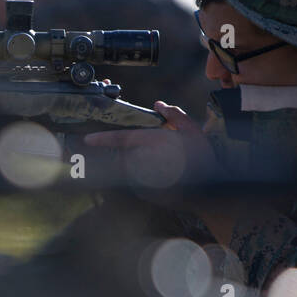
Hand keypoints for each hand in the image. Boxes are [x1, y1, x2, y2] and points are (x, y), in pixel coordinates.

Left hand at [86, 101, 238, 243]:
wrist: (208, 192)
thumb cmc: (203, 159)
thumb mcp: (193, 130)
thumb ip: (174, 115)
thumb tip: (158, 104)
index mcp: (154, 142)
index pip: (122, 138)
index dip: (103, 138)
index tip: (88, 140)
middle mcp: (145, 159)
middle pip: (126, 155)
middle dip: (131, 156)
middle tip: (148, 159)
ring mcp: (143, 177)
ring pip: (131, 169)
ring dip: (139, 168)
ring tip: (162, 171)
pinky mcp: (144, 192)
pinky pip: (137, 182)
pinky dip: (144, 180)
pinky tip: (163, 181)